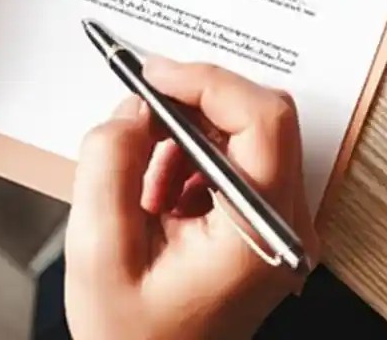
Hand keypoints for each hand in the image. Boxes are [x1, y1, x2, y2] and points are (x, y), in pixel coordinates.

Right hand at [66, 58, 319, 339]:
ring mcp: (280, 225)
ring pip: (247, 135)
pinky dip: (193, 160)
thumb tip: (133, 108)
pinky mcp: (265, 223)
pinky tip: (159, 197)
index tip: (156, 74)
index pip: (263, 120)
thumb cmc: (134, 338)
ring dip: (189, 137)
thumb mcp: (100, 251)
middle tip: (139, 115)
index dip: (207, 81)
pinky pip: (239, 161)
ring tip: (143, 184)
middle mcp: (286, 226)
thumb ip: (110, 164)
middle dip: (192, 106)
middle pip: (259, 120)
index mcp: (258, 234)